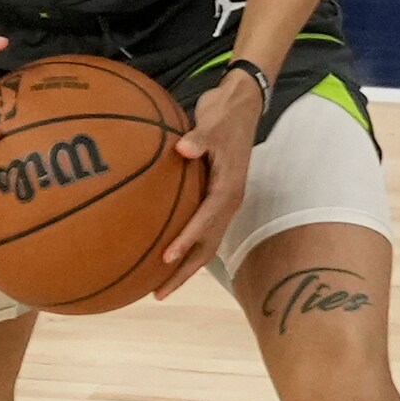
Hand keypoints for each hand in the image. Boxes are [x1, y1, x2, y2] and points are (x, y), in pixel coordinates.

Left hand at [155, 73, 258, 287]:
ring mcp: (222, 204)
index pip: (207, 221)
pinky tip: (160, 256)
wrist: (241, 107)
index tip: (165, 258)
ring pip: (204, 245)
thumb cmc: (225, 116)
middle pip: (206, 247)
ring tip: (157, 287)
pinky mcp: (215, 199)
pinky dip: (184, 247)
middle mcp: (228, 203)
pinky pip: (199, 231)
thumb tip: (185, 147)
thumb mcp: (213, 122)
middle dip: (183, 272)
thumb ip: (200, 137)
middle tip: (158, 293)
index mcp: (229, 189)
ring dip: (184, 268)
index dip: (187, 241)